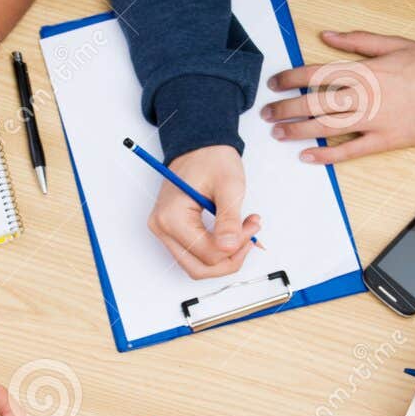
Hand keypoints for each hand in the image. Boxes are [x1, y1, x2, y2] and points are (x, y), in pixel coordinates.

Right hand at [147, 146, 260, 279]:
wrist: (199, 146)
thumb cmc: (212, 159)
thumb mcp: (229, 186)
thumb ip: (229, 219)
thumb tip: (230, 247)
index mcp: (172, 216)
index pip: (207, 253)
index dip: (236, 245)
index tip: (252, 224)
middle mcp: (162, 228)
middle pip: (199, 268)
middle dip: (230, 258)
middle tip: (250, 236)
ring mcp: (165, 232)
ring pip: (197, 266)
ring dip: (224, 257)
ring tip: (243, 233)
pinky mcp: (173, 232)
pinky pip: (196, 255)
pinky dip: (217, 251)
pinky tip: (232, 234)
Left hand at [260, 30, 414, 164]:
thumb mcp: (394, 43)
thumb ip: (357, 41)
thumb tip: (327, 35)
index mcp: (364, 70)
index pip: (315, 74)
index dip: (290, 79)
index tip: (274, 83)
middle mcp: (364, 97)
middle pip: (313, 103)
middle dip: (285, 108)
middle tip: (266, 112)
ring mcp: (373, 121)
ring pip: (325, 128)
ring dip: (297, 131)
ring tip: (278, 133)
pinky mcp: (384, 141)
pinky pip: (350, 152)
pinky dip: (327, 156)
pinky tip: (308, 157)